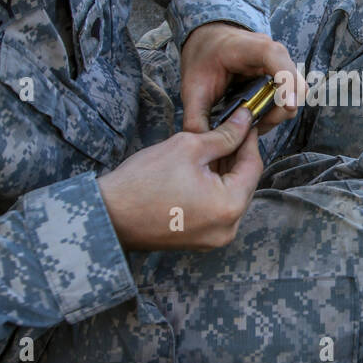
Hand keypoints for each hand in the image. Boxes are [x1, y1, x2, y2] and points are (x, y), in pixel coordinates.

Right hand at [97, 108, 261, 250]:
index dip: (249, 140)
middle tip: (226, 131)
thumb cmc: (143, 182)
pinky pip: (215, 211)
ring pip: (229, 197)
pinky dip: (212, 190)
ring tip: (209, 149)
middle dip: (235, 156)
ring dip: (223, 173)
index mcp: (229, 206)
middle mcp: (227, 229)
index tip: (245, 122)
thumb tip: (245, 121)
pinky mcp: (198, 241)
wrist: (108, 215)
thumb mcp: (189, 146)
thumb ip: (224, 135)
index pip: (254, 166)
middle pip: (243, 183)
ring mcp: (213, 239)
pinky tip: (198, 171)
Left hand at [179, 22, 304, 135]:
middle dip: (279, 110)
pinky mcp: (281, 77)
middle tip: (254, 125)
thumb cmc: (204, 57)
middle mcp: (272, 54)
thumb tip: (202, 144)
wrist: (210, 41)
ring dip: (277, 115)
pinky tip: (256, 119)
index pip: (274, 57)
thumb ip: (196, 116)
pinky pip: (288, 98)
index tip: (287, 106)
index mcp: (248, 47)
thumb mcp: (193, 86)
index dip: (286, 80)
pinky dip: (276, 113)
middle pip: (294, 83)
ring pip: (295, 95)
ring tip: (252, 124)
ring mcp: (280, 65)